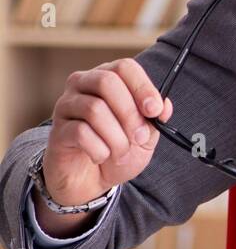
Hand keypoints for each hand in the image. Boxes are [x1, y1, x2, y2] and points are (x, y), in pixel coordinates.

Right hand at [42, 59, 172, 205]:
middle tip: (139, 136)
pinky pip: (80, 133)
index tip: (155, 110)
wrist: (92, 181)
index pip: (124, 67)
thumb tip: (164, 105)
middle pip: (106, 81)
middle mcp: (83, 85)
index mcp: (108, 79)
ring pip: (94, 109)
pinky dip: (100, 150)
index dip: (143, 87)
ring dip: (117, 137)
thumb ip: (155, 118)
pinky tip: (101, 156)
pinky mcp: (57, 130)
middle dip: (129, 113)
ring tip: (121, 152)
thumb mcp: (145, 135)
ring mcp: (66, 106)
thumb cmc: (118, 150)